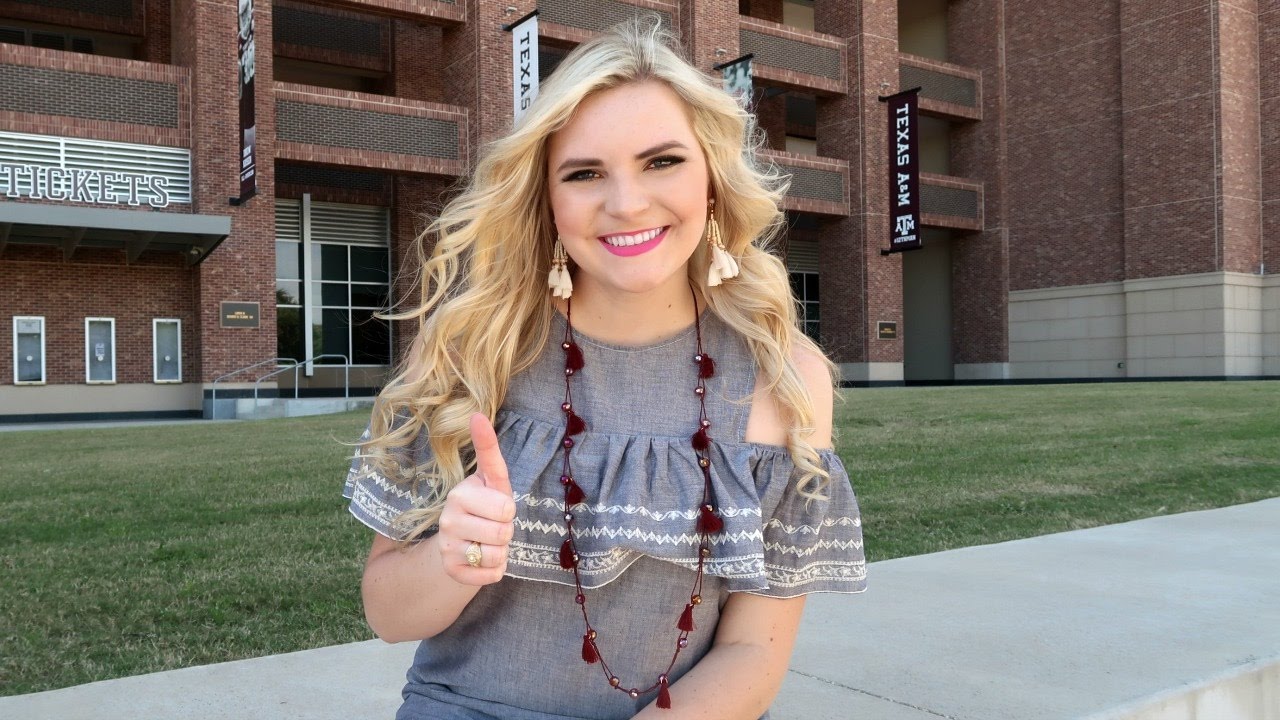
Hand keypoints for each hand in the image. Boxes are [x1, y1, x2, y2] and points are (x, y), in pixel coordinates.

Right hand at [437, 413, 515, 585]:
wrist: (458, 541)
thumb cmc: (484, 504)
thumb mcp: (490, 478)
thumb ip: (488, 449)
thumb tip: (476, 413)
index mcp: (461, 493)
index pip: (504, 506)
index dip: (507, 509)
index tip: (499, 506)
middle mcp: (449, 519)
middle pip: (504, 531)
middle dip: (507, 530)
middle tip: (495, 525)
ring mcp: (448, 545)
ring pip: (498, 554)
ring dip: (501, 550)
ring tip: (488, 541)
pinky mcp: (452, 570)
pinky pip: (491, 575)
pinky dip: (495, 570)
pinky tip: (483, 559)